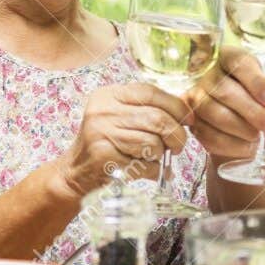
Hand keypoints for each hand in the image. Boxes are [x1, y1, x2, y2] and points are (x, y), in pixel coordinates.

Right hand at [54, 82, 189, 197]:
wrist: (75, 172)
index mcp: (109, 95)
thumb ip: (148, 111)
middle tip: (177, 147)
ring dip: (160, 155)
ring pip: (153, 143)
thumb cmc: (106, 144)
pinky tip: (142, 170)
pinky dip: (152, 171)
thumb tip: (187, 114)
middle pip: (157, 118)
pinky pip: (145, 165)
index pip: (151, 92)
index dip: (176, 106)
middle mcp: (103, 111)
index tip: (188, 120)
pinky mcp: (104, 157)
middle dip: (176, 135)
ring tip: (151, 158)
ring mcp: (101, 133)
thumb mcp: (120, 119)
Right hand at [184, 47, 264, 159]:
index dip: (256, 82)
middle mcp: (208, 74)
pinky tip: (246, 146)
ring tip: (259, 137)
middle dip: (253, 112)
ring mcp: (195, 97)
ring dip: (242, 129)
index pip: (239, 64)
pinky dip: (231, 144)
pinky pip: (208, 135)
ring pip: (215, 114)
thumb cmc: (260, 102)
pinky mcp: (191, 121)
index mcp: (230, 58)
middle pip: (226, 92)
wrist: (244, 127)